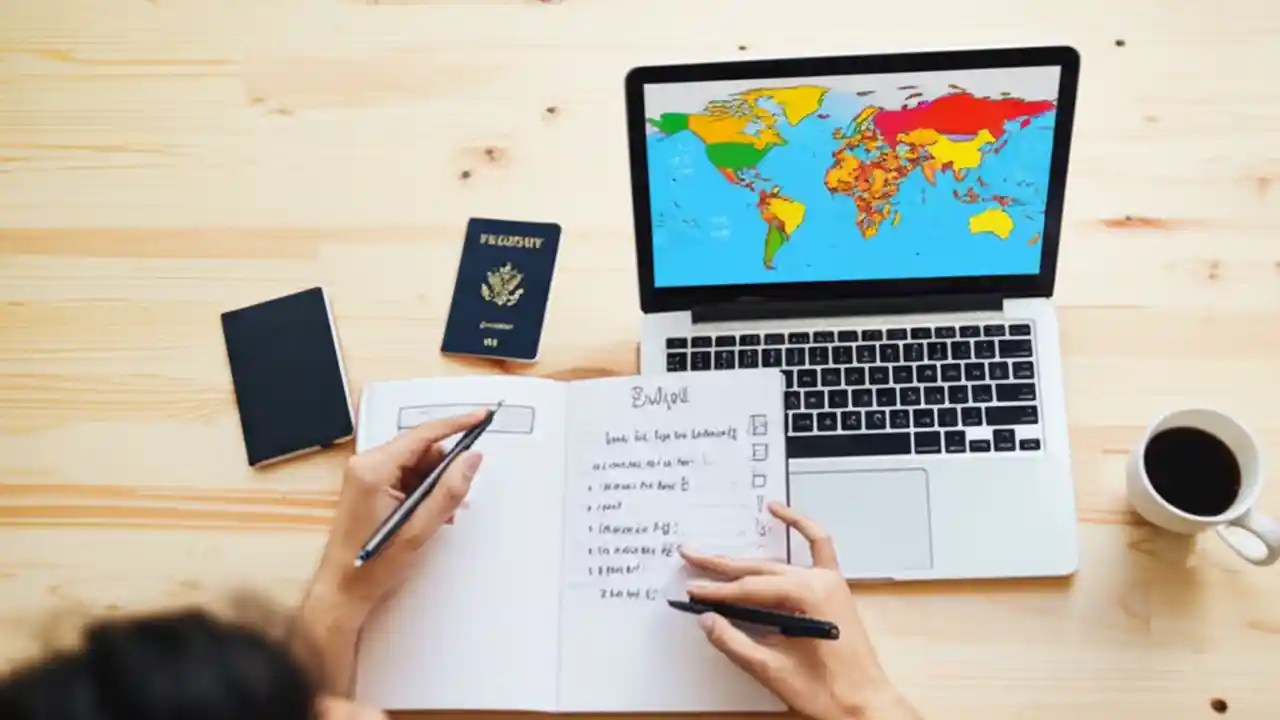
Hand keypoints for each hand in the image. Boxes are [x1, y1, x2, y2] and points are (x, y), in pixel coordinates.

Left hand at [296, 411, 485, 694]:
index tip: (479, 417)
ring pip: (415, 463)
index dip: (455, 424)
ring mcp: (364, 475)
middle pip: (420, 449)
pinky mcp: (367, 485)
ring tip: (440, 514)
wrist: (343, 590)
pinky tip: (428, 513)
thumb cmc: (371, 565)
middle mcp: (365, 466)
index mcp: (373, 470)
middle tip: (458, 494)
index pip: (422, 435)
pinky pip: (405, 475)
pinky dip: (422, 490)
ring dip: (434, 483)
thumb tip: (470, 460)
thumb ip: (449, 491)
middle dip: (444, 469)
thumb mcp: (420, 529)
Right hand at [681, 503, 920, 719]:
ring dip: (747, 558)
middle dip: (722, 568)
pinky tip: (779, 512)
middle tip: (692, 558)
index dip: (717, 591)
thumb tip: (706, 620)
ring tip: (716, 554)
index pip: (750, 589)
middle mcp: (821, 581)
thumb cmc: (828, 692)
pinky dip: (800, 527)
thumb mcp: (772, 670)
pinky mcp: (833, 589)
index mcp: (809, 596)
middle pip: (760, 570)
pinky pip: (819, 546)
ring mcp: (830, 582)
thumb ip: (735, 642)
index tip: (692, 590)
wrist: (864, 705)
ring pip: (779, 563)